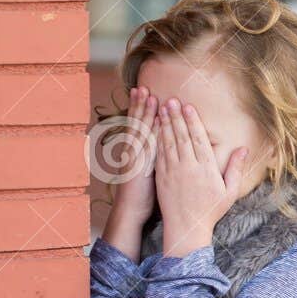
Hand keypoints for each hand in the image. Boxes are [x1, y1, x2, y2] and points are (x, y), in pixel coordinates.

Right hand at [112, 86, 158, 222]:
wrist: (131, 211)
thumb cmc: (143, 193)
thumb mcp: (148, 169)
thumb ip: (154, 155)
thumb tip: (165, 144)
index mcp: (135, 151)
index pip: (138, 126)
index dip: (140, 109)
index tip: (144, 92)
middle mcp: (133, 152)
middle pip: (137, 123)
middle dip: (140, 105)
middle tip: (143, 87)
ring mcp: (134, 158)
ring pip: (139, 131)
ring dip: (143, 113)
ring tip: (147, 96)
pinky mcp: (138, 167)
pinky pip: (145, 146)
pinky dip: (148, 132)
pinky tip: (153, 120)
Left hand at [155, 98, 249, 256]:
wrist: (187, 227)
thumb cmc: (211, 210)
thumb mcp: (230, 191)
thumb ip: (236, 168)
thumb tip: (244, 149)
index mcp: (206, 168)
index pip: (198, 139)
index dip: (192, 121)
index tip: (188, 106)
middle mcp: (189, 167)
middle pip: (181, 136)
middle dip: (176, 116)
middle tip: (171, 100)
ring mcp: (173, 171)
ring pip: (168, 142)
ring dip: (165, 123)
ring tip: (162, 108)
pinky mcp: (162, 177)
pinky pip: (159, 153)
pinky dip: (157, 138)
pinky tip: (155, 128)